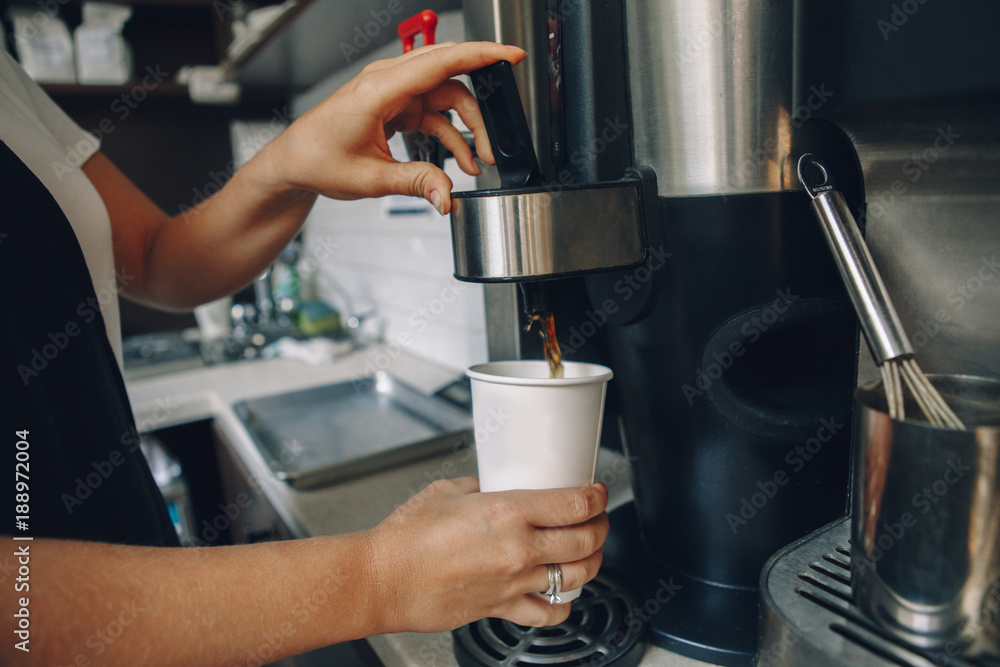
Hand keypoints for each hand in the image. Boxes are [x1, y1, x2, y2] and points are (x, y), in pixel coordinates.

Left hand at [268, 41, 525, 214]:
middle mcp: (388, 83)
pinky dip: (449, 134)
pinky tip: (458, 161)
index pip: (441, 61)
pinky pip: (432, 112)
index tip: (511, 54)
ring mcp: (392, 92)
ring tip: (477, 162)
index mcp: (380, 89)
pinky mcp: (395, 105)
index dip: (481, 55)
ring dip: (465, 129)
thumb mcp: (371, 179)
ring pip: (445, 98)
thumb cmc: (318, 160)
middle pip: (450, 79)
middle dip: (479, 112)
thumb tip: (448, 196)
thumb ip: (416, 184)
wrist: (295, 163)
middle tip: (496, 141)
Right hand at [366, 478, 608, 631]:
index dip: (596, 497)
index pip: (575, 504)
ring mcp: (514, 582)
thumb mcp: (447, 492)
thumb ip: (480, 488)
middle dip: (600, 527)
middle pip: (585, 540)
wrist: (383, 579)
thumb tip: (494, 486)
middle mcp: (519, 549)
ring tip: (588, 552)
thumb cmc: (406, 536)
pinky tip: (561, 593)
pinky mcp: (502, 608)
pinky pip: (548, 612)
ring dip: (591, 561)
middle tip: (598, 519)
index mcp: (508, 512)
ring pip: (576, 576)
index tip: (597, 493)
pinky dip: (563, 603)